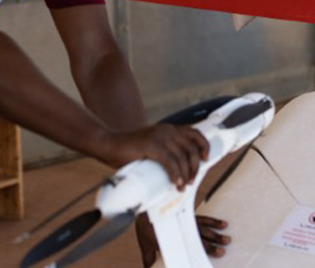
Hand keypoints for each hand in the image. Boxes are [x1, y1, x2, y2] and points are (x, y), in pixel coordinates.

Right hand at [95, 124, 209, 188]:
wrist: (109, 144)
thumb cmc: (128, 149)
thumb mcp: (151, 148)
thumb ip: (164, 154)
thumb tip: (177, 171)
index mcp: (168, 129)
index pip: (194, 133)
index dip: (203, 145)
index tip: (205, 158)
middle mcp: (166, 130)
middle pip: (190, 148)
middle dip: (194, 167)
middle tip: (191, 180)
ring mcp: (159, 137)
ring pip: (181, 157)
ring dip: (185, 174)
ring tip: (182, 185)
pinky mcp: (151, 145)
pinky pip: (170, 162)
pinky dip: (175, 174)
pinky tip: (176, 183)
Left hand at [135, 213, 229, 266]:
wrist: (145, 204)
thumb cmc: (145, 226)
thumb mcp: (145, 243)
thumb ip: (148, 257)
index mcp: (169, 238)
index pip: (184, 249)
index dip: (195, 254)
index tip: (204, 259)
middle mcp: (179, 229)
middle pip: (197, 239)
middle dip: (210, 246)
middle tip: (222, 251)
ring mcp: (185, 221)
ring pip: (202, 229)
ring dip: (215, 234)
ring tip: (227, 240)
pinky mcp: (188, 214)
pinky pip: (202, 218)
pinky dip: (213, 221)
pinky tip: (223, 224)